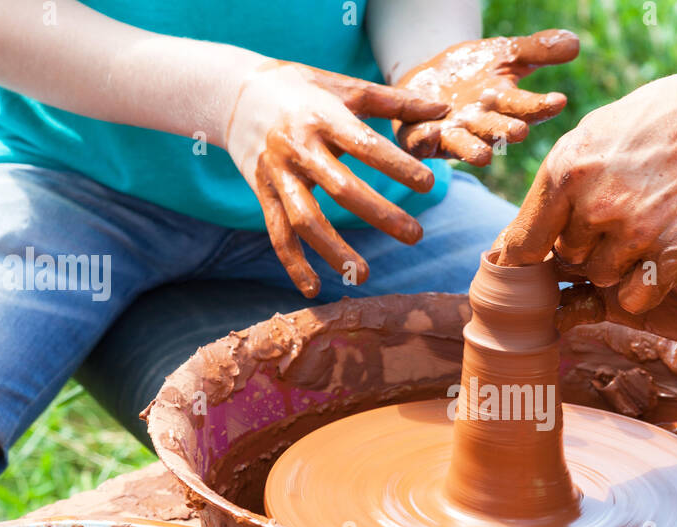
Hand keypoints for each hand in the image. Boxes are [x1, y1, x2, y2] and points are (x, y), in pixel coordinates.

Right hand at [226, 61, 448, 296]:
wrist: (233, 92)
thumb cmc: (301, 89)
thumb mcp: (345, 88)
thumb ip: (395, 101)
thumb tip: (444, 109)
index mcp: (323, 117)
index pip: (365, 145)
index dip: (397, 166)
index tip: (428, 184)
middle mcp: (298, 147)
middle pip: (341, 188)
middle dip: (380, 214)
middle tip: (415, 236)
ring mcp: (278, 174)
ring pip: (306, 219)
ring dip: (334, 250)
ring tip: (365, 274)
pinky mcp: (263, 193)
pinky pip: (278, 234)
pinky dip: (293, 264)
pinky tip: (313, 289)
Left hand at [395, 29, 579, 165]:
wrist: (430, 79)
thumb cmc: (475, 71)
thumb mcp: (506, 53)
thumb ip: (537, 50)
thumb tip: (575, 42)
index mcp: (505, 107)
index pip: (527, 107)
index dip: (541, 106)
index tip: (558, 101)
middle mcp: (481, 126)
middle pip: (497, 130)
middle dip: (506, 131)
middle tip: (519, 131)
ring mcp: (451, 135)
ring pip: (463, 145)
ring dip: (472, 150)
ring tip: (484, 156)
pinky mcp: (420, 138)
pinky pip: (421, 142)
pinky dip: (425, 140)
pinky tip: (430, 133)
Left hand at [499, 70, 676, 312]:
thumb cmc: (668, 118)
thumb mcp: (600, 128)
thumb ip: (563, 175)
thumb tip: (530, 224)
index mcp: (565, 170)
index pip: (524, 240)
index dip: (531, 252)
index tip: (537, 257)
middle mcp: (593, 205)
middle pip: (569, 257)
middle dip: (589, 242)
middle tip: (623, 212)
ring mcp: (633, 234)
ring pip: (602, 276)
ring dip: (620, 262)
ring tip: (650, 222)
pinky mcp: (669, 257)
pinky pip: (634, 297)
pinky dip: (645, 284)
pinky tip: (664, 251)